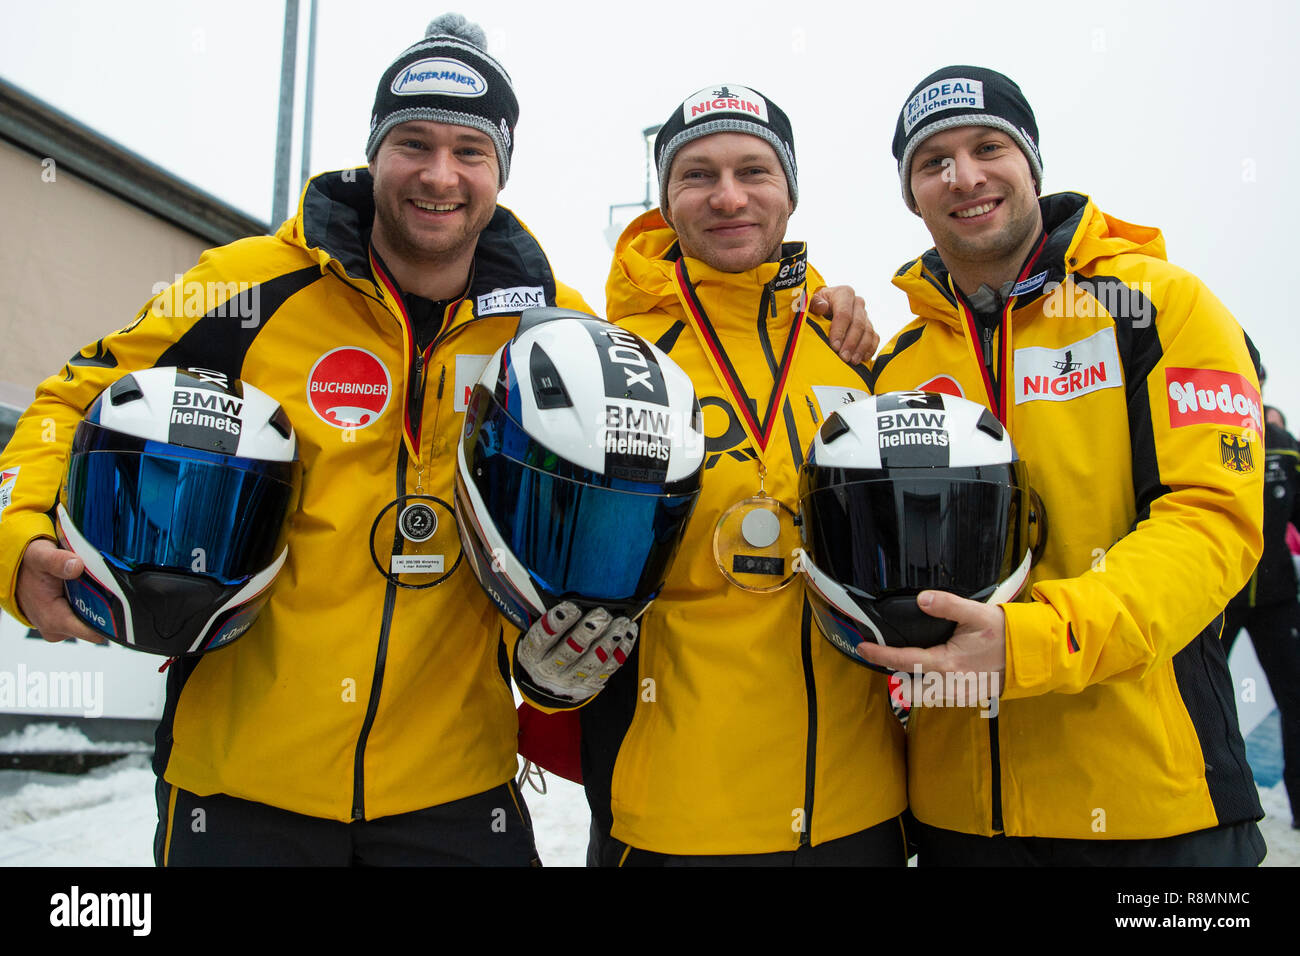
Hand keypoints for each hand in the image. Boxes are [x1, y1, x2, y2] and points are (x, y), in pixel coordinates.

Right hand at [15, 538, 105, 643]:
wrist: (17, 572)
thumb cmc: (28, 567)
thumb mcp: (40, 557)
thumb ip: (57, 561)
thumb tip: (76, 566)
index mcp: (54, 620)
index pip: (94, 632)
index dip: (112, 619)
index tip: (122, 603)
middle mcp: (57, 629)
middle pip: (97, 625)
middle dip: (105, 607)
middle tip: (107, 586)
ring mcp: (61, 628)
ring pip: (93, 620)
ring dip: (97, 604)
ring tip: (94, 585)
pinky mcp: (64, 624)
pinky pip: (86, 616)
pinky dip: (90, 603)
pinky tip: (88, 589)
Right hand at [516, 601, 636, 701]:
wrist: (547, 684)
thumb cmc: (544, 647)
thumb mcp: (536, 632)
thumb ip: (546, 614)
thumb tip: (558, 587)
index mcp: (532, 654)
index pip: (541, 639)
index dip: (556, 623)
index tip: (571, 606)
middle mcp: (549, 670)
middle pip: (569, 652)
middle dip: (587, 631)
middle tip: (602, 614)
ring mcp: (571, 680)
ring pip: (593, 662)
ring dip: (609, 640)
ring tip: (621, 622)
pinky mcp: (590, 685)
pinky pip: (609, 668)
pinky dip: (622, 650)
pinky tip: (628, 633)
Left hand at [809, 285, 877, 364]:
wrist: (825, 307)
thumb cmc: (817, 305)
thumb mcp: (812, 302)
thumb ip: (814, 303)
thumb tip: (822, 306)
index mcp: (844, 294)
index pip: (844, 314)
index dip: (840, 331)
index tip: (834, 346)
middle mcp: (857, 303)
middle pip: (858, 324)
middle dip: (851, 343)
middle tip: (844, 357)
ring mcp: (865, 315)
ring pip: (868, 332)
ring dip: (861, 348)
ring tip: (853, 361)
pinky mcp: (869, 326)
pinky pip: (874, 338)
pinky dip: (870, 349)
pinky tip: (862, 359)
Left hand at [855, 590, 1004, 692]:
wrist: (1032, 654)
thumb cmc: (1003, 633)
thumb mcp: (976, 613)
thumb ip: (948, 605)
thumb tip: (923, 599)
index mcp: (946, 663)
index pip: (903, 661)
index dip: (880, 655)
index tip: (863, 648)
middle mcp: (950, 684)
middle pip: (909, 690)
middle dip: (894, 680)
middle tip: (885, 662)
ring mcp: (960, 694)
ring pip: (925, 698)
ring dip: (912, 686)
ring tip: (906, 669)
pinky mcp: (970, 698)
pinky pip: (942, 699)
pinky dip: (932, 690)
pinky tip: (932, 677)